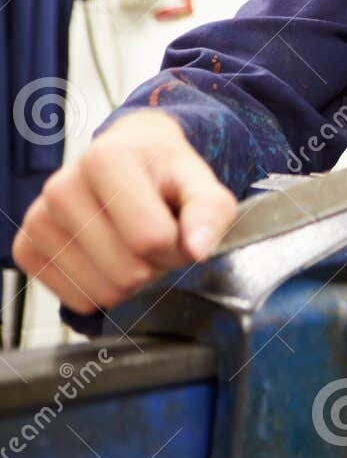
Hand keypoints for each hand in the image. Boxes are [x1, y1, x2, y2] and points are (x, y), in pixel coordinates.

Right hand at [11, 111, 237, 312]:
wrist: (130, 157)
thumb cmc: (166, 173)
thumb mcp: (202, 183)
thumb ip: (209, 212)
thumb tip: (197, 250)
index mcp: (105, 160)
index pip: (152, 239)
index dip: (178, 245)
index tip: (178, 226)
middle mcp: (61, 187)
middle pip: (128, 271)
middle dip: (156, 264)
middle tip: (157, 236)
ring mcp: (38, 219)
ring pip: (102, 292)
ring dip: (131, 280)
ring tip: (133, 244)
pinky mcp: (26, 248)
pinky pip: (76, 300)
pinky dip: (102, 290)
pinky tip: (107, 257)